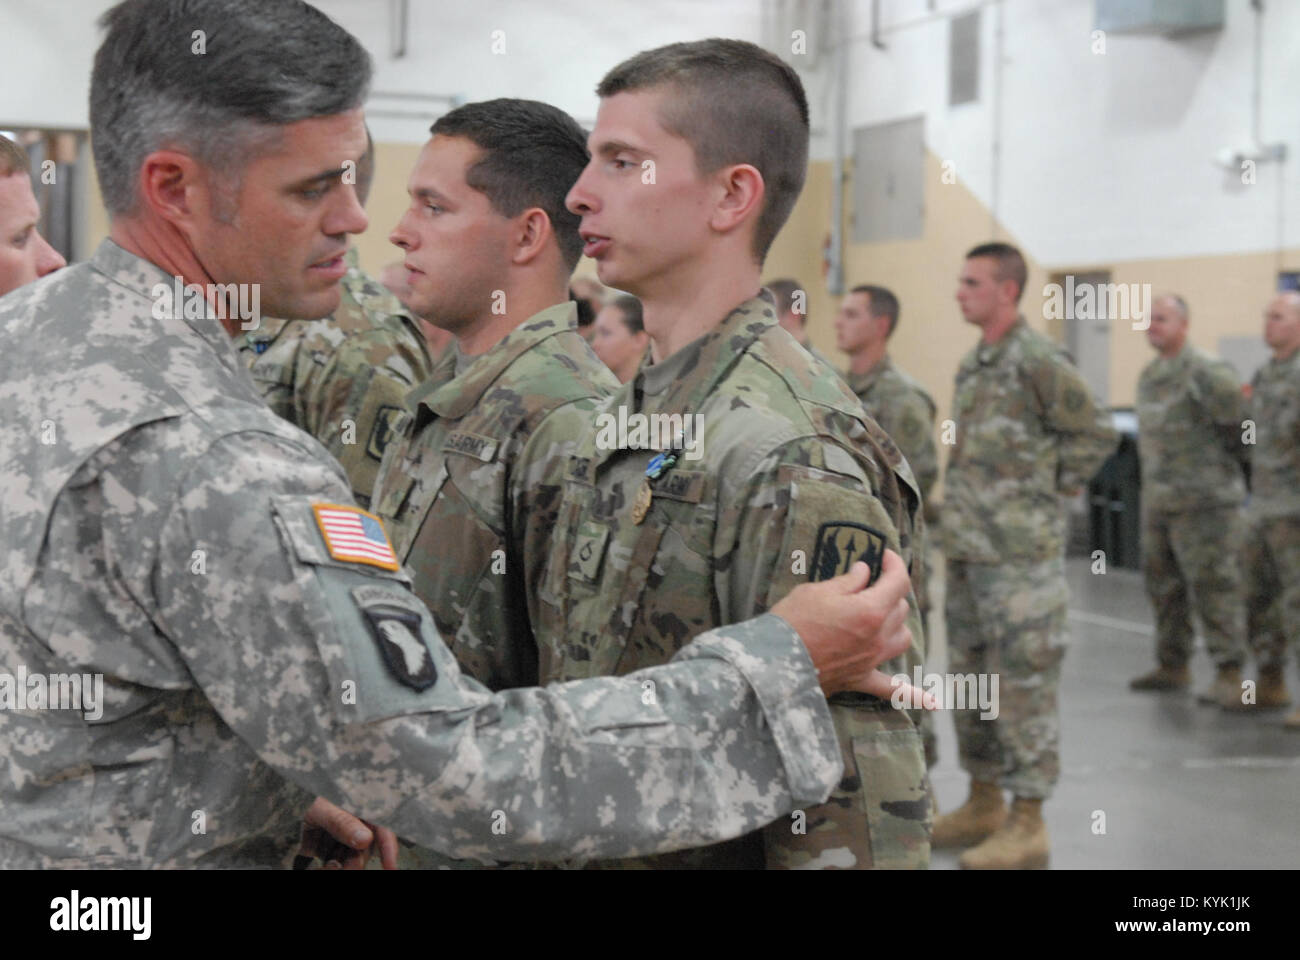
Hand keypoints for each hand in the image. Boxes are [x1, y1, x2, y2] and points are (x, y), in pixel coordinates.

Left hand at [296, 797, 399, 869]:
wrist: (283, 805)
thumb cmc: (307, 797)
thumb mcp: (324, 807)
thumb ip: (343, 823)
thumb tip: (366, 840)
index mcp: (363, 811)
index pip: (383, 830)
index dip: (389, 848)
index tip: (390, 868)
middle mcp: (357, 827)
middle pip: (365, 852)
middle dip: (354, 863)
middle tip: (336, 865)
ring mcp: (343, 841)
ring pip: (351, 862)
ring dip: (339, 868)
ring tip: (325, 866)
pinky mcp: (329, 853)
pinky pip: (334, 867)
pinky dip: (326, 870)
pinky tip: (318, 868)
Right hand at [771, 550, 933, 705]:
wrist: (773, 662)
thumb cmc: (792, 621)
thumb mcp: (816, 590)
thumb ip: (847, 582)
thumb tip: (865, 572)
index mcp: (871, 609)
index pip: (898, 581)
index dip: (893, 563)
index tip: (884, 556)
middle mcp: (878, 636)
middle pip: (900, 607)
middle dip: (887, 591)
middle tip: (865, 584)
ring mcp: (872, 659)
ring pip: (902, 637)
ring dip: (896, 623)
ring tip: (879, 617)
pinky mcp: (860, 679)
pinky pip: (893, 690)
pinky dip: (912, 693)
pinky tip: (932, 700)